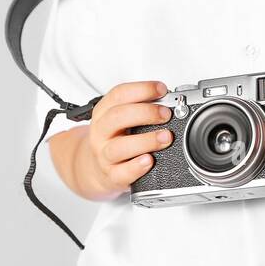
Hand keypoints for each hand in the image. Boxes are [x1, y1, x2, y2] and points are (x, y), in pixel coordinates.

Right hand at [82, 80, 173, 196]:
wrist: (94, 168)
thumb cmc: (114, 138)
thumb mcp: (121, 118)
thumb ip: (141, 107)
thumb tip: (171, 101)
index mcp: (103, 111)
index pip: (119, 94)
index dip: (142, 89)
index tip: (162, 89)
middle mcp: (101, 132)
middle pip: (117, 116)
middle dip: (145, 112)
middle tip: (166, 114)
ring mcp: (104, 155)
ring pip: (119, 147)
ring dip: (146, 140)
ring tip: (165, 137)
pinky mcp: (112, 175)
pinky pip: (122, 173)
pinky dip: (136, 167)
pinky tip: (149, 160)